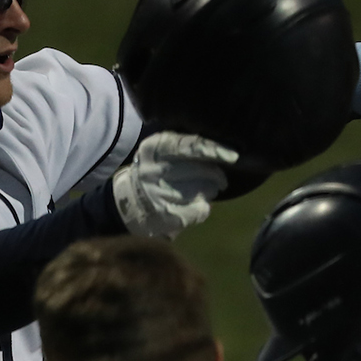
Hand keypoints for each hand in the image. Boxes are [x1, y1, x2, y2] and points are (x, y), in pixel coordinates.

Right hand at [111, 131, 237, 238]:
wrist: (128, 203)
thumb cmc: (154, 173)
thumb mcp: (160, 152)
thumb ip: (184, 147)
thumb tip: (221, 151)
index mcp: (154, 148)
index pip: (188, 145)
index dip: (213, 149)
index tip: (231, 156)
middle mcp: (154, 169)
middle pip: (200, 169)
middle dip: (216, 175)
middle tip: (221, 180)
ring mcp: (160, 194)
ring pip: (203, 189)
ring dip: (210, 191)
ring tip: (204, 192)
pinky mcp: (168, 214)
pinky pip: (201, 208)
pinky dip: (204, 207)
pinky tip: (195, 206)